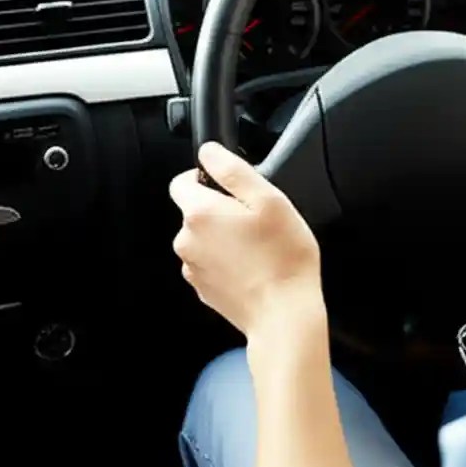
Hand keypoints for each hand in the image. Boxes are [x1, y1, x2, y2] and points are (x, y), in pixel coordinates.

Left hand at [169, 142, 323, 335]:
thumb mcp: (269, 199)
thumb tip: (208, 152)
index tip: (233, 190)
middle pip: (195, 210)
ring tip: (258, 247)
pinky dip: (227, 261)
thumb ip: (232, 169)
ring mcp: (193, 267)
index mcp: (200, 213)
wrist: (283, 314)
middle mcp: (187, 240)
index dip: (207, 178)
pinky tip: (253, 267)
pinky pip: (210, 262)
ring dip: (225, 237)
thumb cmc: (283, 259)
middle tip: (256, 221)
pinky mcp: (203, 288)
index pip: (181, 180)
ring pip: (204, 238)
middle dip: (221, 210)